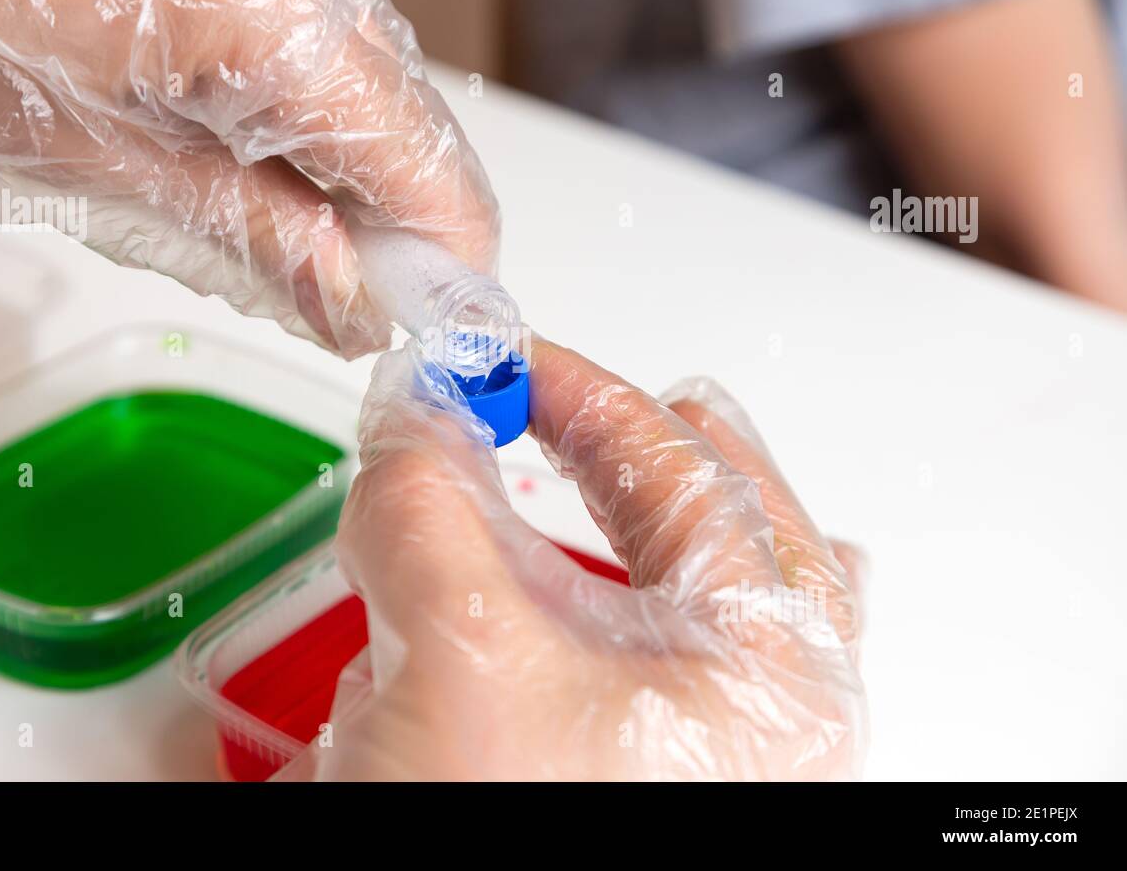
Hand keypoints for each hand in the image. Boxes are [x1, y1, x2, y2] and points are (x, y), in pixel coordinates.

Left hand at [0, 0, 497, 355]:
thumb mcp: (92, 163)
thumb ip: (254, 234)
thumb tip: (352, 300)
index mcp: (259, 11)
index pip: (424, 168)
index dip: (446, 266)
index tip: (437, 328)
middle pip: (418, 123)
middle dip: (401, 223)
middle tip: (352, 296)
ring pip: (383, 82)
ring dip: (357, 166)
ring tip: (284, 220)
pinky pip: (334, 38)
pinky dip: (318, 108)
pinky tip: (259, 143)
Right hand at [280, 338, 866, 779]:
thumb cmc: (525, 839)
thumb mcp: (459, 654)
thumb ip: (428, 504)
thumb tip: (410, 414)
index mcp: (772, 664)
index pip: (679, 467)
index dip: (575, 389)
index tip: (497, 358)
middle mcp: (766, 710)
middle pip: (725, 522)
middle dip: (626, 450)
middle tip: (553, 402)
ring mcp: (712, 752)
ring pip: (698, 597)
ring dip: (622, 526)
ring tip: (567, 474)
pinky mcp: (642, 784)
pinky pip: (638, 670)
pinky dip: (582, 611)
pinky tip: (538, 604)